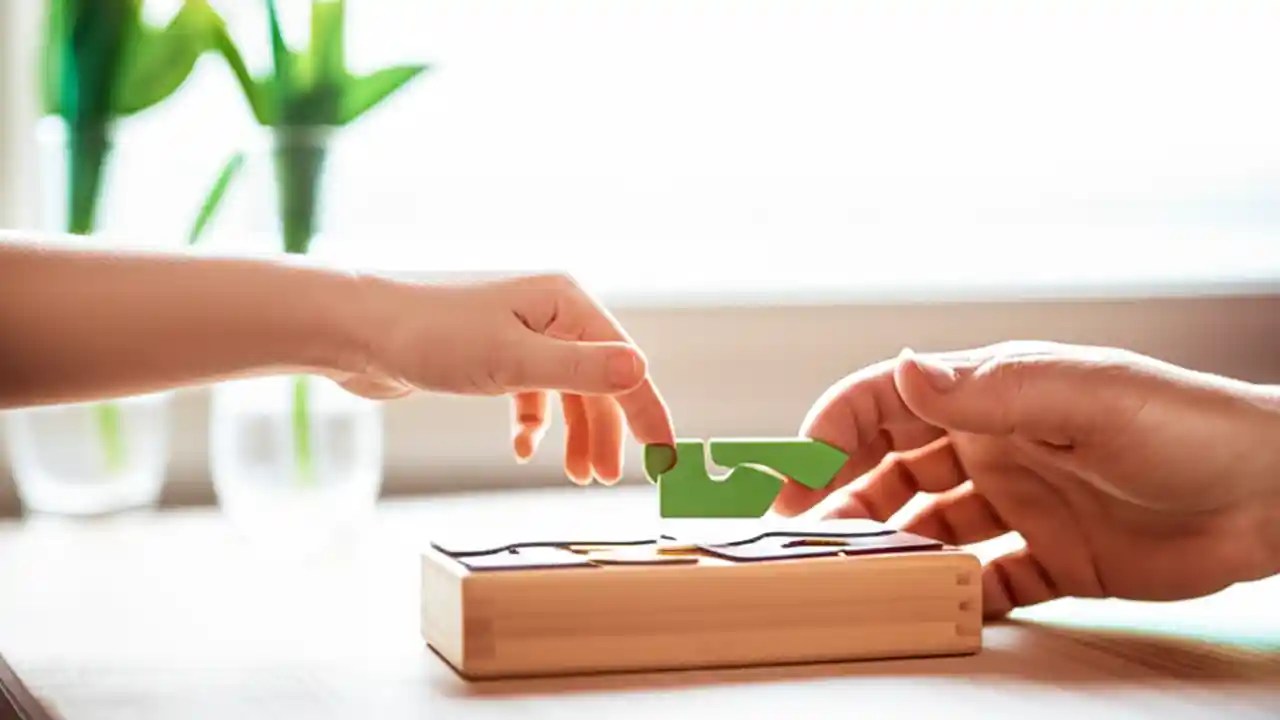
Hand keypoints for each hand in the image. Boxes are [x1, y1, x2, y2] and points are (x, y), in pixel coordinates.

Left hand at [336, 272, 676, 484]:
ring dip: (576, 435)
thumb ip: (578, 371)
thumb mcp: (512, 361)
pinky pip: (536, 395)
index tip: (667, 458)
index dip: (648, 411)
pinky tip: (523, 446)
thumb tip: (640, 372)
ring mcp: (525, 335)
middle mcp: (552, 315)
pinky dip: (536, 424)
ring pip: (569, 393)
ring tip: (576, 475)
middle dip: (607, 432)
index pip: (625, 364)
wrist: (361, 335)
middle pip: (599, 382)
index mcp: (566, 304)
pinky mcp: (497, 356)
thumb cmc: (432, 338)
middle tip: (606, 480)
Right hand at [773, 341, 1279, 617]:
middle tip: (800, 538)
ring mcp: (1022, 504)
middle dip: (841, 499)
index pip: (885, 403)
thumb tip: (906, 369)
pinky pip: (986, 580)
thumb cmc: (1189, 427)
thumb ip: (991, 391)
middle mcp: (996, 447)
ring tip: (859, 577)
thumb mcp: (1083, 398)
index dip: (829, 432)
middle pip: (891, 470)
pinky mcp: (1053, 558)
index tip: (791, 474)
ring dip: (892, 550)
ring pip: (929, 528)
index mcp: (992, 396)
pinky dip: (955, 596)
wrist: (1274, 497)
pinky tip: (935, 609)